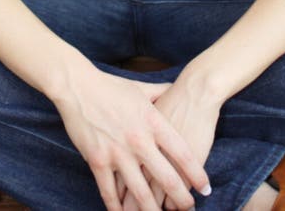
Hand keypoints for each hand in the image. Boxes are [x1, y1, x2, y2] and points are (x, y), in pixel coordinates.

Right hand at [53, 67, 209, 209]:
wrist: (79, 86)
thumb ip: (161, 92)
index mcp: (152, 121)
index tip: (205, 188)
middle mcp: (138, 140)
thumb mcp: (141, 88)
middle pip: (166, 178)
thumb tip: (177, 87)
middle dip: (181, 198)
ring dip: (152, 210)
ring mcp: (117, 153)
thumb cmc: (112, 86)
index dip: (196, 174)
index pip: (181, 153)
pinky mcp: (97, 160)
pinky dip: (118, 208)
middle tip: (189, 208)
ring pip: (140, 192)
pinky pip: (110, 192)